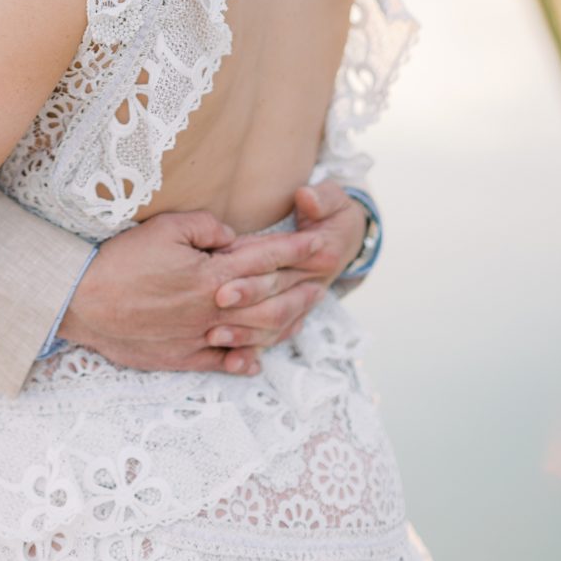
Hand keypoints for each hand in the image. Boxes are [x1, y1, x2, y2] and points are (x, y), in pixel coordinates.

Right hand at [59, 210, 329, 376]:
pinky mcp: (180, 357)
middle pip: (269, 299)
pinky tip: (256, 361)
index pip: (265, 259)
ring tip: (302, 314)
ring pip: (254, 334)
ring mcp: (199, 337)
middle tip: (325, 279)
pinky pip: (221, 363)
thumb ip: (206, 227)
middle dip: (301, 287)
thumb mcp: (164, 227)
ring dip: (283, 323)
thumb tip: (232, 236)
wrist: (83, 302)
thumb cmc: (122, 260)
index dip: (296, 249)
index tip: (320, 242)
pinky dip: (243, 362)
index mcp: (212, 274)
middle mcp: (213, 309)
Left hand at [206, 181, 366, 374]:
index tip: (224, 273)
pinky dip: (254, 354)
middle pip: (274, 297)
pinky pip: (274, 341)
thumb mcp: (335, 200)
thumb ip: (321, 199)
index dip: (253, 269)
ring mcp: (300, 303)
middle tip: (215, 302)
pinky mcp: (289, 315)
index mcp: (319, 255)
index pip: (279, 262)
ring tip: (214, 336)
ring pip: (273, 326)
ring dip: (245, 333)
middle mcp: (311, 283)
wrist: (345, 236)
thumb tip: (306, 197)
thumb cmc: (333, 212)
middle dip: (244, 301)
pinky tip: (233, 363)